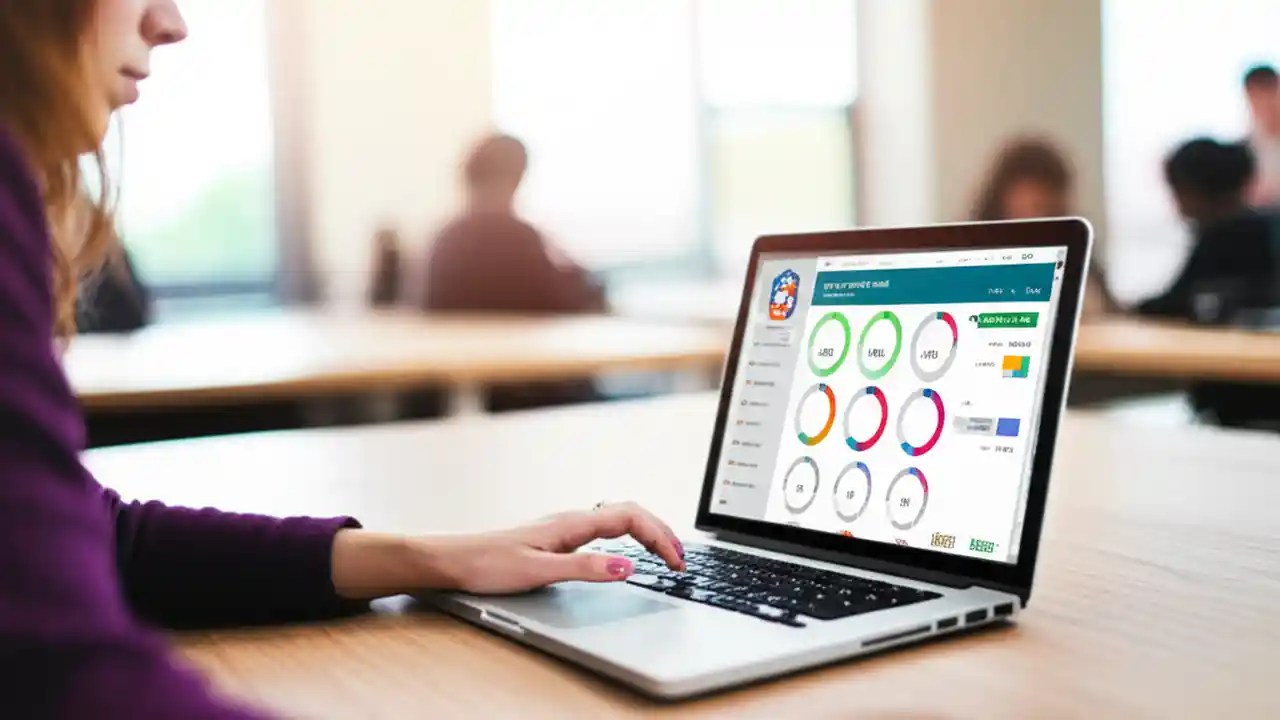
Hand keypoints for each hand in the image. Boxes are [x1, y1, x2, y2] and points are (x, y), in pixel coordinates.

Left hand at [331, 502, 684, 598]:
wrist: (452, 559)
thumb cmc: (487, 563)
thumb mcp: (539, 571)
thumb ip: (585, 569)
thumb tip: (627, 566)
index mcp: (572, 523)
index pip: (631, 518)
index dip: (659, 537)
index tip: (676, 562)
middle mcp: (572, 519)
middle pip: (631, 513)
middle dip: (661, 532)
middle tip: (681, 558)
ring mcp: (566, 527)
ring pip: (619, 518)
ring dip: (647, 532)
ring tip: (665, 553)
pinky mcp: (558, 537)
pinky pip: (605, 528)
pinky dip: (629, 536)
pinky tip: (628, 552)